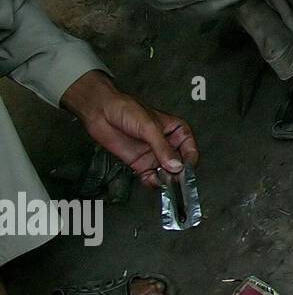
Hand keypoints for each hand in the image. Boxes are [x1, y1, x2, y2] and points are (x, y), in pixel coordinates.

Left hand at [61, 71, 198, 188]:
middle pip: (179, 164)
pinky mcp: (140, 164)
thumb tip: (176, 166)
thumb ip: (162, 148)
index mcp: (176, 131)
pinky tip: (152, 182)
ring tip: (165, 184)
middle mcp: (167, 145)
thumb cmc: (127, 110)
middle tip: (176, 181)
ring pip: (166, 173)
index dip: (189, 161)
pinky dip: (152, 183)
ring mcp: (154, 155)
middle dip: (179, 173)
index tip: (186, 170)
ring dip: (167, 180)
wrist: (100, 112)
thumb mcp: (149, 127)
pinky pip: (150, 177)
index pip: (190, 149)